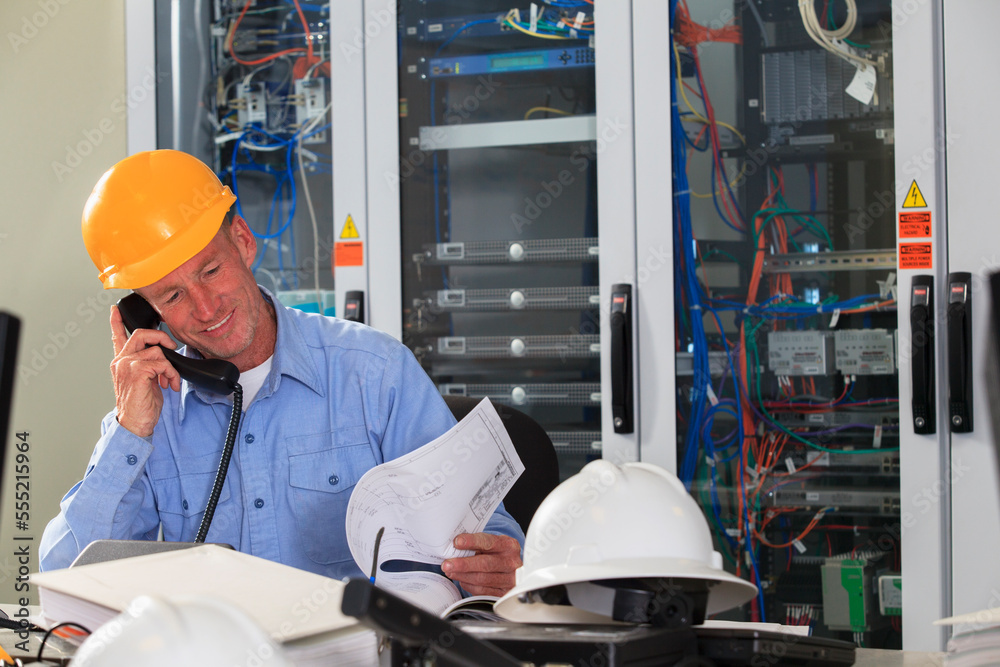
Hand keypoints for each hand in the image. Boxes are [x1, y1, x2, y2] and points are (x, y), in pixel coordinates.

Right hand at [109, 305, 181, 437]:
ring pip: (156, 350)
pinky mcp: (136, 372)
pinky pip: (161, 362)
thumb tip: (163, 356)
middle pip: (140, 333)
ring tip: (169, 380)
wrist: (135, 424)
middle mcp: (121, 361)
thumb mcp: (146, 380)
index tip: (115, 310)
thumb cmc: (141, 405)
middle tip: (172, 347)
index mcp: (122, 362)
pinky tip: (168, 384)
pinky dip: (170, 373)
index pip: (117, 337)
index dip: (116, 321)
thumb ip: (149, 365)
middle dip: (161, 337)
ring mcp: (127, 365)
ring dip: (170, 366)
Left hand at [441, 532, 521, 596]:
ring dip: (462, 576)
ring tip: (450, 572)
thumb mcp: (493, 544)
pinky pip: (483, 591)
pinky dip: (469, 586)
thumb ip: (478, 544)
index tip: (457, 542)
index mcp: (509, 545)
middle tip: (447, 564)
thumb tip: (455, 547)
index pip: (489, 542)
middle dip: (463, 564)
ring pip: (482, 579)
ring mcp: (509, 580)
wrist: (511, 569)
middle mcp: (511, 562)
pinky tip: (461, 580)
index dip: (472, 542)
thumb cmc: (498, 554)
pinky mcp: (504, 593)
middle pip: (485, 564)